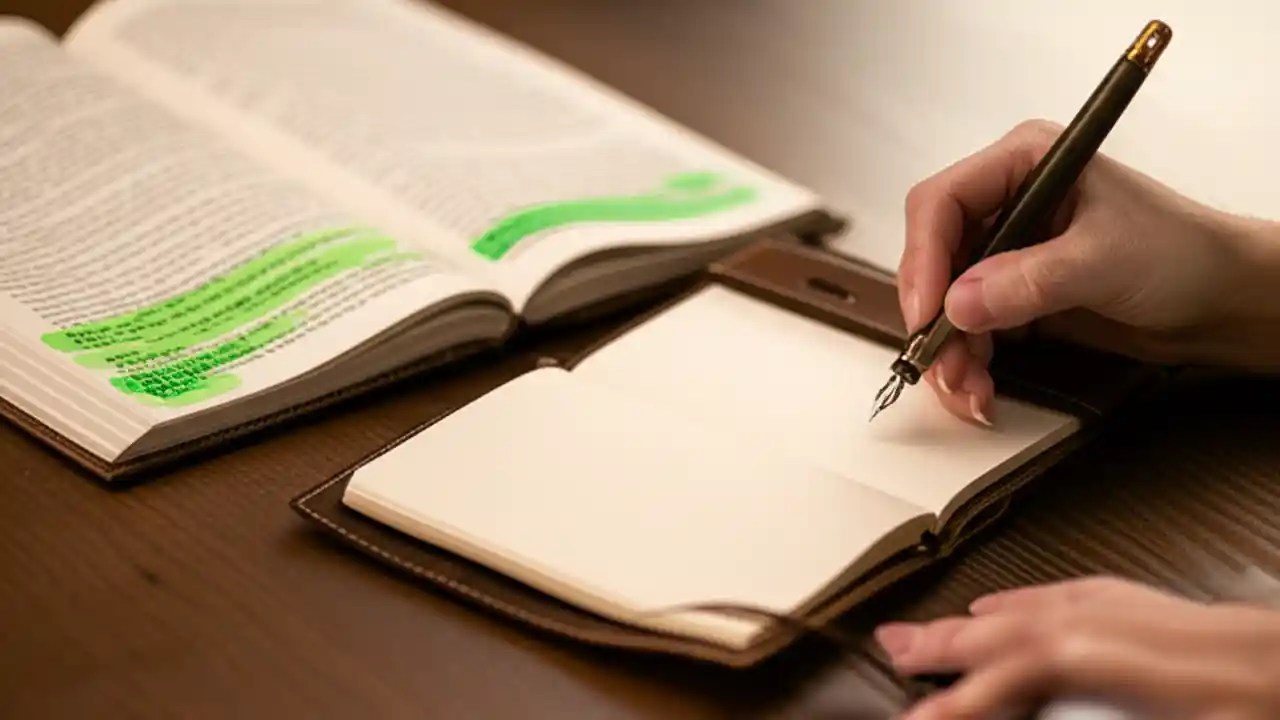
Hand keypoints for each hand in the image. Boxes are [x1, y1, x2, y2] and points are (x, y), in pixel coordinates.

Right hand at [874, 576, 1279, 718]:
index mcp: (1192, 681)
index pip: (1054, 667)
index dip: (975, 693)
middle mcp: (1184, 638)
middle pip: (1048, 625)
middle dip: (960, 640)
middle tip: (896, 652)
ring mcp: (1195, 625)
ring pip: (1070, 602)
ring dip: (991, 616)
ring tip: (939, 631)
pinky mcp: (1207, 626)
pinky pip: (1105, 598)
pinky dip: (1047, 601)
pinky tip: (1027, 611)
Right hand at [898, 119, 1279, 424]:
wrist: (1225, 301)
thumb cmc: (1184, 254)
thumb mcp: (1103, 260)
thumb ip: (1027, 281)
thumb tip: (957, 305)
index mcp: (1025, 162)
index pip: (942, 202)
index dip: (924, 257)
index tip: (927, 313)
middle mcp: (1009, 201)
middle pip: (936, 256)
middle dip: (935, 317)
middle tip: (943, 365)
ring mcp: (1011, 249)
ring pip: (947, 300)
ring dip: (950, 349)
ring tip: (970, 390)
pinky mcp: (1016, 292)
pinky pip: (971, 326)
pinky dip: (969, 360)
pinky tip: (981, 387)